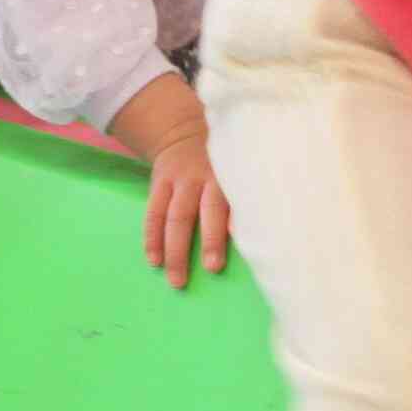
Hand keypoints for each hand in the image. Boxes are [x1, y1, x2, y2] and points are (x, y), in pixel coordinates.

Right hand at [143, 130, 228, 290]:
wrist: (183, 131)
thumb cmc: (222, 164)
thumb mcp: (236, 169)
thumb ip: (243, 197)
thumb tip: (259, 233)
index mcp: (226, 176)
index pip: (227, 204)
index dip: (228, 228)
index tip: (232, 253)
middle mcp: (201, 177)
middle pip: (200, 212)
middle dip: (206, 242)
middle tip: (211, 270)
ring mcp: (178, 180)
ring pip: (174, 217)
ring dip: (174, 250)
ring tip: (176, 280)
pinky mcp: (159, 183)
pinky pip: (153, 213)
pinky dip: (152, 238)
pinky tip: (154, 260)